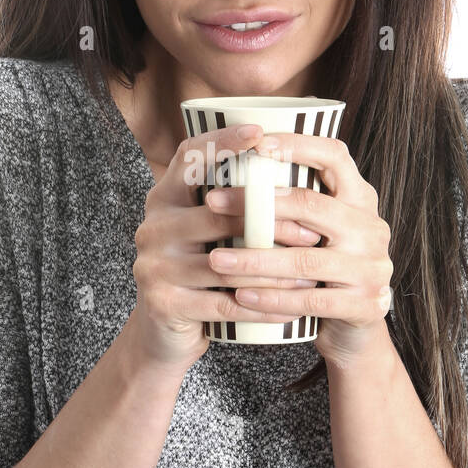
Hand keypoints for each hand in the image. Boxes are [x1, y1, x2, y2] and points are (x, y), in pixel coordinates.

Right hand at [130, 123, 325, 370]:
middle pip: (216, 213)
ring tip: (312, 276)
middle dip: (269, 222)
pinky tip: (291, 310)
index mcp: (163, 198)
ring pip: (225, 264)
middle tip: (314, 231)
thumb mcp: (207, 233)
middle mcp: (153, 226)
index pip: (188, 157)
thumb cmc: (202, 274)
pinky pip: (223, 304)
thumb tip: (295, 163)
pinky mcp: (162, 303)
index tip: (259, 132)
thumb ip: (232, 202)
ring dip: (273, 271)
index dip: (222, 142)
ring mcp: (153, 265)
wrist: (164, 334)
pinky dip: (261, 308)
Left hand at [204, 131, 393, 369]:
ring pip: (304, 258)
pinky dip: (271, 299)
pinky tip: (240, 296)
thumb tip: (232, 164)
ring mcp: (371, 268)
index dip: (296, 145)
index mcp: (361, 199)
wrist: (356, 331)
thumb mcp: (320, 230)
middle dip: (256, 204)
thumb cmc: (324, 270)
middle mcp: (371, 228)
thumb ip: (295, 202)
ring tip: (215, 260)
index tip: (254, 143)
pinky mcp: (363, 305)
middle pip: (311, 205)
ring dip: (254, 259)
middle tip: (212, 202)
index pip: (335, 156)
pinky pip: (310, 300)